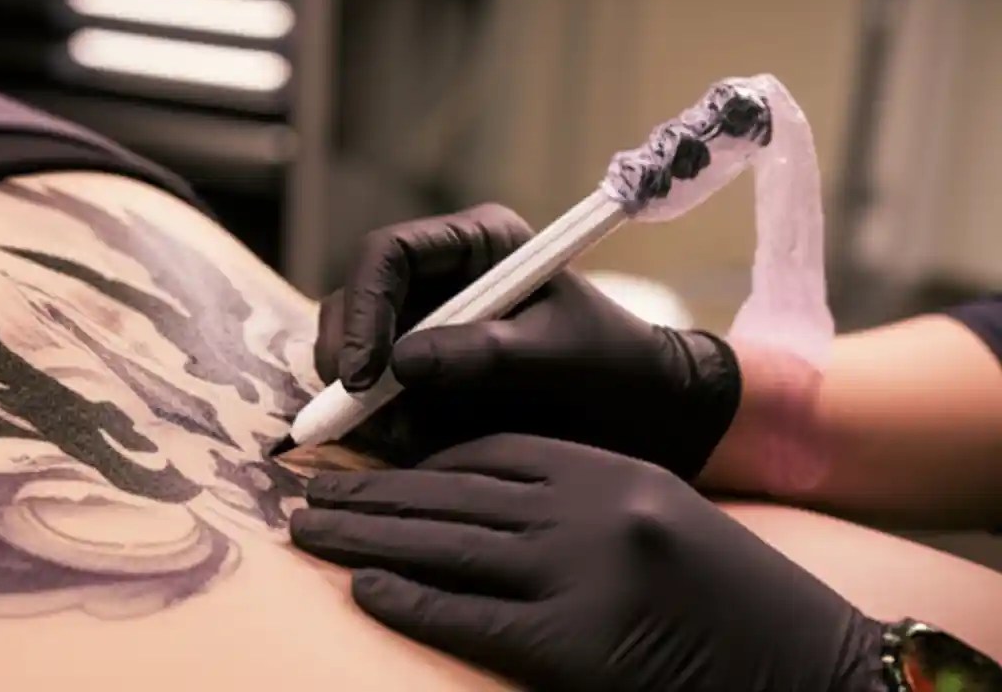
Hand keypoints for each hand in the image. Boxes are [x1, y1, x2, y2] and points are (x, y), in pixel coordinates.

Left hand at [290, 434, 884, 691]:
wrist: (814, 665)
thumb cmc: (733, 596)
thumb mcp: (657, 517)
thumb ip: (574, 501)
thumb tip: (471, 506)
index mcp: (612, 472)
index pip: (489, 453)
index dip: (418, 462)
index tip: (369, 469)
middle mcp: (592, 512)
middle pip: (452, 494)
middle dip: (372, 496)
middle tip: (304, 495)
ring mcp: (582, 576)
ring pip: (447, 546)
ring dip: (367, 540)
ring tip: (308, 533)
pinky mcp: (575, 646)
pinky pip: (469, 615)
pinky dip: (410, 601)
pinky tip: (363, 591)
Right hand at [315, 204, 740, 478]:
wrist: (644, 422)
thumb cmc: (615, 371)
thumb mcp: (559, 358)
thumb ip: (485, 354)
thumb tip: (401, 364)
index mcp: (475, 244)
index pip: (388, 253)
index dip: (365, 307)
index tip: (365, 374)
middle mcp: (440, 280)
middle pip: (355, 302)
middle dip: (348, 359)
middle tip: (357, 418)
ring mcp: (424, 327)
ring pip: (355, 352)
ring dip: (363, 399)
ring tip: (404, 437)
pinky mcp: (420, 377)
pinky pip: (374, 396)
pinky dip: (380, 423)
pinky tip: (413, 444)